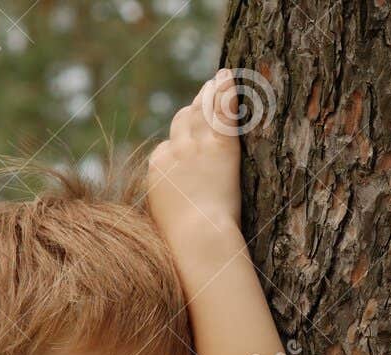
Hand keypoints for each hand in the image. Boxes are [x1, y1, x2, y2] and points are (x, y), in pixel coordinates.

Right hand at [146, 70, 242, 257]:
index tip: (193, 122)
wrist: (198, 239)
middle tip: (208, 88)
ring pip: (203, 109)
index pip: (172, 140)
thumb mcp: (166, 216)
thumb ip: (168, 197)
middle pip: (185, 118)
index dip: (185, 129)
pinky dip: (227, 92)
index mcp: (158, 165)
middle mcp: (175, 149)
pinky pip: (223, 112)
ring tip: (221, 77)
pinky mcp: (220, 147)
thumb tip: (171, 200)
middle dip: (197, 103)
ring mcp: (197, 146)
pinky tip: (232, 78)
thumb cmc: (185, 241)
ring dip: (213, 91)